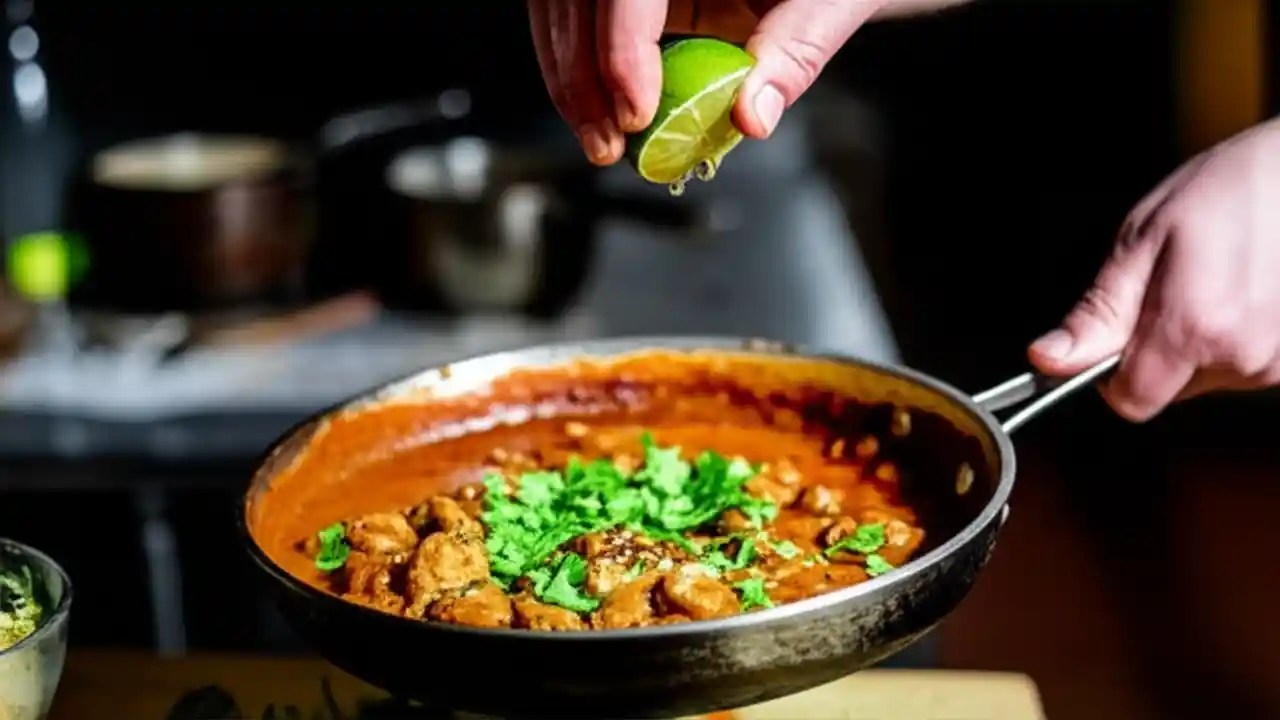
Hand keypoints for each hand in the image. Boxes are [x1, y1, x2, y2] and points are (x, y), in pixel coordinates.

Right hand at [526, 0, 888, 164]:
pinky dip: (576, 68)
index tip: (636, 112)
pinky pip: (577, 18)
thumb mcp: (835, 5)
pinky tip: (597, 116)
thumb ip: (794, 54)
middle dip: (580, 74)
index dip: (620, 47)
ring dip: (568, 78)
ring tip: (598, 141)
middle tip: (607, 142)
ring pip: (562, 7)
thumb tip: (753, 116)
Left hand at [1028, 118, 1279, 420]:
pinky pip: (1244, 364)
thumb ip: (1098, 311)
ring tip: (1216, 280)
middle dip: (1155, 350)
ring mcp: (1277, 361)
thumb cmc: (1231, 190)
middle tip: (1173, 287)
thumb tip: (1047, 360)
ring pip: (1206, 376)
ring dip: (1198, 342)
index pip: (1131, 401)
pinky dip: (1234, 337)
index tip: (1114, 335)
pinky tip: (1244, 290)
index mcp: (1194, 330)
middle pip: (1168, 390)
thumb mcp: (1143, 239)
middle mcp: (1243, 357)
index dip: (1110, 374)